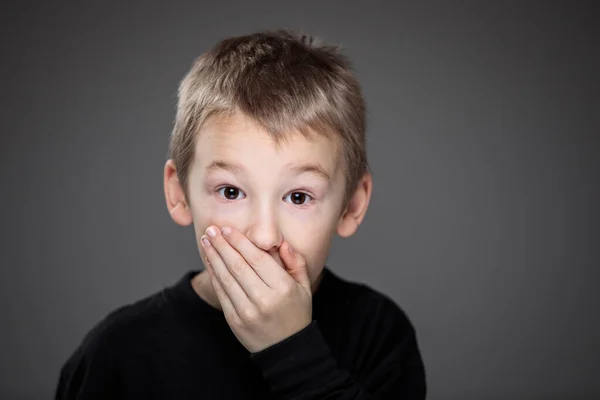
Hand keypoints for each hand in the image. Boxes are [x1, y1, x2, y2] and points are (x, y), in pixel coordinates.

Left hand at [201, 225, 312, 352]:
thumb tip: (282, 243)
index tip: (228, 229)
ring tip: (206, 241)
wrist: (287, 350)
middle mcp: (264, 299)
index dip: (240, 242)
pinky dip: (214, 275)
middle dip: (222, 245)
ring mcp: (247, 311)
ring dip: (214, 257)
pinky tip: (209, 261)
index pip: (257, 259)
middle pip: (238, 266)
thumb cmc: (296, 313)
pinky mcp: (235, 320)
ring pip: (226, 278)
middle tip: (211, 230)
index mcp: (283, 288)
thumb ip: (296, 262)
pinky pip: (222, 293)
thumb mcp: (305, 287)